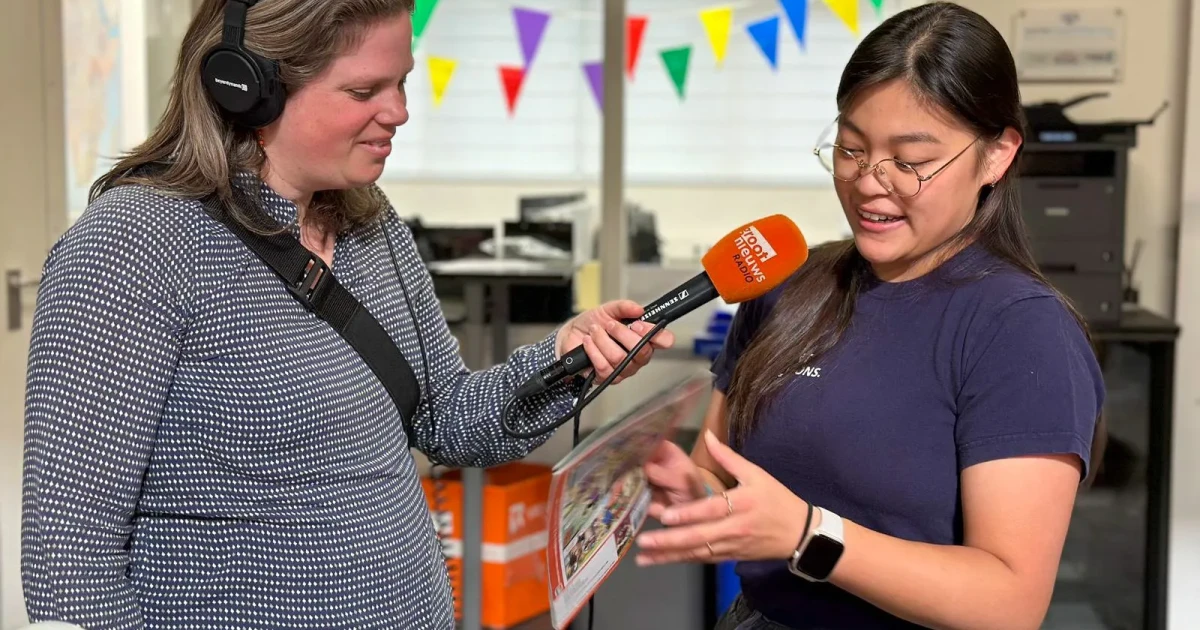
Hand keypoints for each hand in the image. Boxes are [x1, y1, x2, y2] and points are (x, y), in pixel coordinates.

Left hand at [555, 300, 674, 384]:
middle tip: (610, 325)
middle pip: (642, 352)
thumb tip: (638, 309)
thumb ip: (623, 307)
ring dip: (603, 340)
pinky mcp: (606, 377)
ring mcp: (623, 369)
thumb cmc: (593, 324)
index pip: (664, 341)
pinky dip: (593, 350)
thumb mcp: (608, 309)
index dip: (657, 334)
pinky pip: (604, 366)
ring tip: (595, 331)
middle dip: (623, 334)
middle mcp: (637, 356)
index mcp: (644, 339)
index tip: (639, 324)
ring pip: (620, 358)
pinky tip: (588, 342)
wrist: (572, 335)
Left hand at [635, 430, 809, 564]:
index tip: (665, 516)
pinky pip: (703, 559)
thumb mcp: (756, 474)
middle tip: (643, 542)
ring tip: (644, 557)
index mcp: (741, 504)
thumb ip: (728, 457)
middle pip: (699, 537)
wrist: (800, 534)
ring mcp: (731, 546)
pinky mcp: (730, 557)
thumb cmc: (776, 499)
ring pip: (697, 552)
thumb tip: (707, 434)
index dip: (687, 514)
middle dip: (669, 540)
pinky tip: (663, 560)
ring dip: (669, 556)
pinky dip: (682, 560)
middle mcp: (734, 528)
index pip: (710, 510)